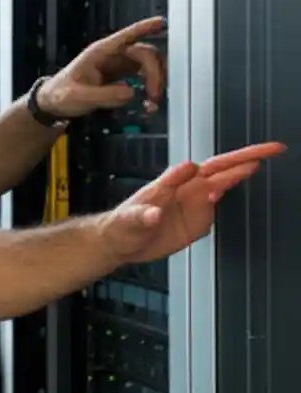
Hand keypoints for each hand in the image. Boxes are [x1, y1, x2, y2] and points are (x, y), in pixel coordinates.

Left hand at [37, 16, 166, 118]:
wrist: (54, 103)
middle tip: (154, 94)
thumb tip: (130, 93)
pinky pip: (143, 77)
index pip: (126, 36)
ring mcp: (119, 65)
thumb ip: (103, 95)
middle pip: (145, 54)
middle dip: (155, 73)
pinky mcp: (122, 76)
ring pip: (148, 65)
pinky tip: (147, 103)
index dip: (145, 28)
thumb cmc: (60, 94)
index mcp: (100, 52)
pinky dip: (149, 88)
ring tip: (152, 101)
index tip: (161, 23)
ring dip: (155, 81)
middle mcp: (113, 55)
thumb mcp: (77, 96)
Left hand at [100, 142, 285, 263]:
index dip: (232, 160)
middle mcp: (187, 190)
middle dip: (247, 159)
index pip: (209, 167)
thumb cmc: (120, 225)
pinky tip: (236, 189)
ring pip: (222, 186)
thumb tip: (155, 211)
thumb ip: (143, 215)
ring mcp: (192, 205)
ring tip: (259, 164)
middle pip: (222, 171)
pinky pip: (214, 209)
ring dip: (239, 175)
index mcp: (174, 184)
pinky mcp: (195, 222)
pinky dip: (226, 199)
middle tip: (273, 149)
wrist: (118, 242)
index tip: (251, 160)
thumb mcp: (128, 220)